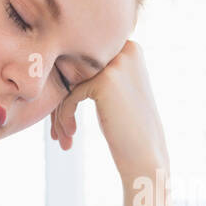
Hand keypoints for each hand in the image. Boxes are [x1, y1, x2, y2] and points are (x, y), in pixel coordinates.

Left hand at [49, 40, 169, 183]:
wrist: (146, 157)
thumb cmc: (130, 129)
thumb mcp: (119, 90)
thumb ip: (99, 70)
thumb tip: (65, 58)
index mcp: (131, 48)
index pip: (85, 61)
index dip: (71, 86)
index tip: (63, 116)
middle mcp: (126, 50)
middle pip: (76, 70)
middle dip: (62, 99)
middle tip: (58, 129)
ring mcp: (117, 64)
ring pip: (70, 82)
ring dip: (60, 111)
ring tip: (62, 136)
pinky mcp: (104, 81)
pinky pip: (70, 95)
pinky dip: (65, 116)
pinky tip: (71, 134)